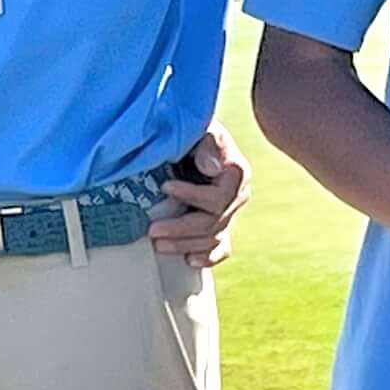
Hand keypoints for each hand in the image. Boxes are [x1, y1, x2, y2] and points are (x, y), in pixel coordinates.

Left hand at [150, 120, 250, 264]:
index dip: (191, 196)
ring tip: (158, 245)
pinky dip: (208, 257)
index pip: (218, 196)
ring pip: (213, 238)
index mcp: (236, 174)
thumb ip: (209, 144)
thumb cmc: (196, 131)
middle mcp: (237, 196)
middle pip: (213, 222)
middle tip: (152, 230)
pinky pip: (221, 248)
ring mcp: (231, 213)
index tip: (164, 188)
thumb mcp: (203, 128)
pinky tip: (190, 260)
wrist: (196, 139)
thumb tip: (211, 168)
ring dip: (185, 245)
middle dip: (181, 228)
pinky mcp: (222, 224)